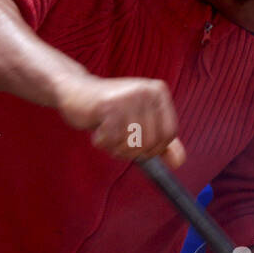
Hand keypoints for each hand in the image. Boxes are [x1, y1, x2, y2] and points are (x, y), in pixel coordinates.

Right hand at [57, 74, 186, 168]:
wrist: (75, 90)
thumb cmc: (110, 109)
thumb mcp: (140, 122)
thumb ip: (161, 141)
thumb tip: (179, 162)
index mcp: (158, 92)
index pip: (169, 133)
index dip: (154, 148)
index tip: (138, 146)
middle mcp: (146, 91)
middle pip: (150, 142)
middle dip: (131, 150)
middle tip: (117, 141)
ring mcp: (128, 97)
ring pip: (132, 143)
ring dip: (116, 148)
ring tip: (107, 134)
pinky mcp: (108, 105)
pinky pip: (112, 141)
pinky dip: (102, 143)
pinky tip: (97, 129)